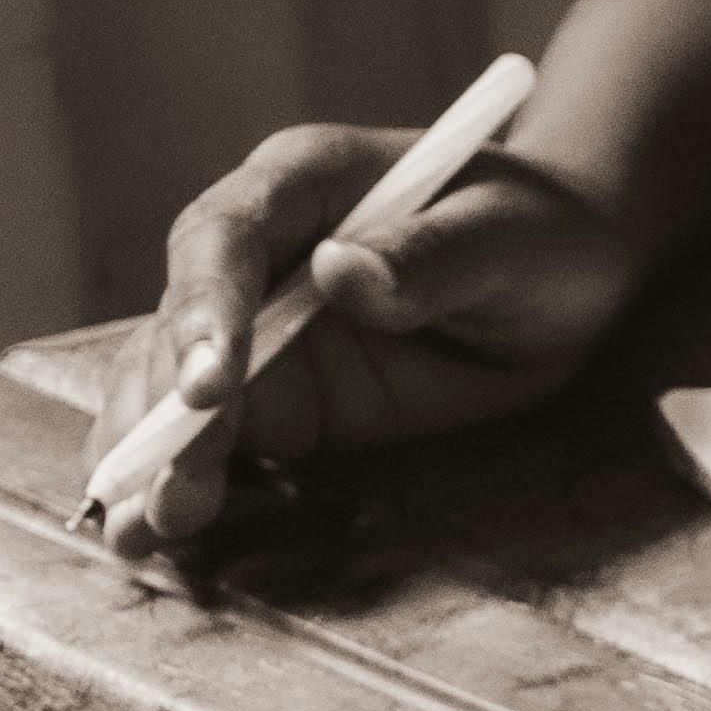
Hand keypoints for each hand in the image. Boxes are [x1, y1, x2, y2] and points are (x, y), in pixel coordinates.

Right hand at [88, 132, 638, 556]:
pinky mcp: (274, 393)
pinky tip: (153, 530)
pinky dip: (178, 479)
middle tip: (163, 490)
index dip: (205, 312)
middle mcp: (256, 252)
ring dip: (151, 457)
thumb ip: (435, 255)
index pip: (226, 239)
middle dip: (162, 411)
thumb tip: (344, 271)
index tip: (209, 387)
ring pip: (170, 387)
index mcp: (304, 181)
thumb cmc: (544, 233)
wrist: (569, 273)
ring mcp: (253, 326)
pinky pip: (210, 435)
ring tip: (142, 528)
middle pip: (176, 326)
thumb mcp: (513, 237)